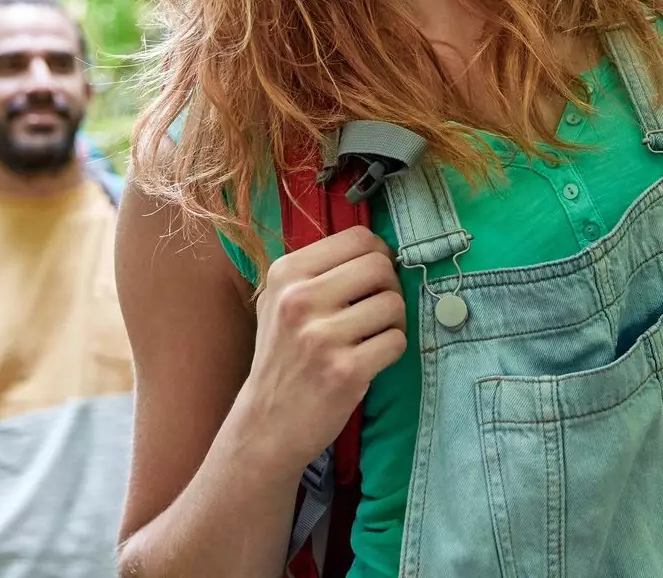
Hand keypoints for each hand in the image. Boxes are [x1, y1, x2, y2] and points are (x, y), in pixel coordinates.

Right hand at [238, 227, 405, 473]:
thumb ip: (319, 270)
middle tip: (377, 309)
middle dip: (389, 286)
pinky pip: (396, 341)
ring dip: (394, 321)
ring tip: (372, 336)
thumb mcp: (279, 301)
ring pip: (394, 303)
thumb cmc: (281, 357)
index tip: (374, 277)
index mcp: (286, 273)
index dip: (378, 254)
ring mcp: (322, 336)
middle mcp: (300, 299)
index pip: (358, 238)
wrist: (265, 424)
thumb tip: (379, 249)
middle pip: (380, 266)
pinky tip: (371, 359)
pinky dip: (392, 349)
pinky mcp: (345, 370)